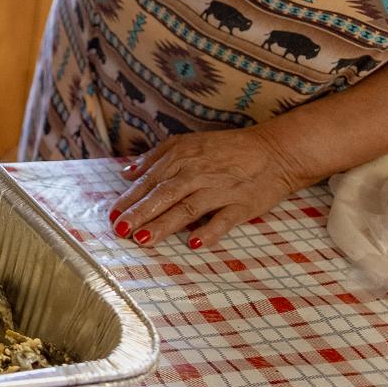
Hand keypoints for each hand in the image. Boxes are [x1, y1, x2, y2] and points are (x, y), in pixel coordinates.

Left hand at [108, 123, 316, 248]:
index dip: (131, 198)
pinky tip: (194, 243)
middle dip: (140, 212)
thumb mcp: (189, 143)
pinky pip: (224, 220)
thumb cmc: (228, 149)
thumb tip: (127, 172)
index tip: (112, 215)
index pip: (151, 180)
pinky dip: (210, 231)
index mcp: (183, 157)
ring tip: (143, 239)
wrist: (275, 151)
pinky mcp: (242, 205)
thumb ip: (156, 157)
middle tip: (120, 230)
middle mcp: (198, 173)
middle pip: (164, 194)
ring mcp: (220, 190)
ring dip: (165, 224)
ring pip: (188, 208)